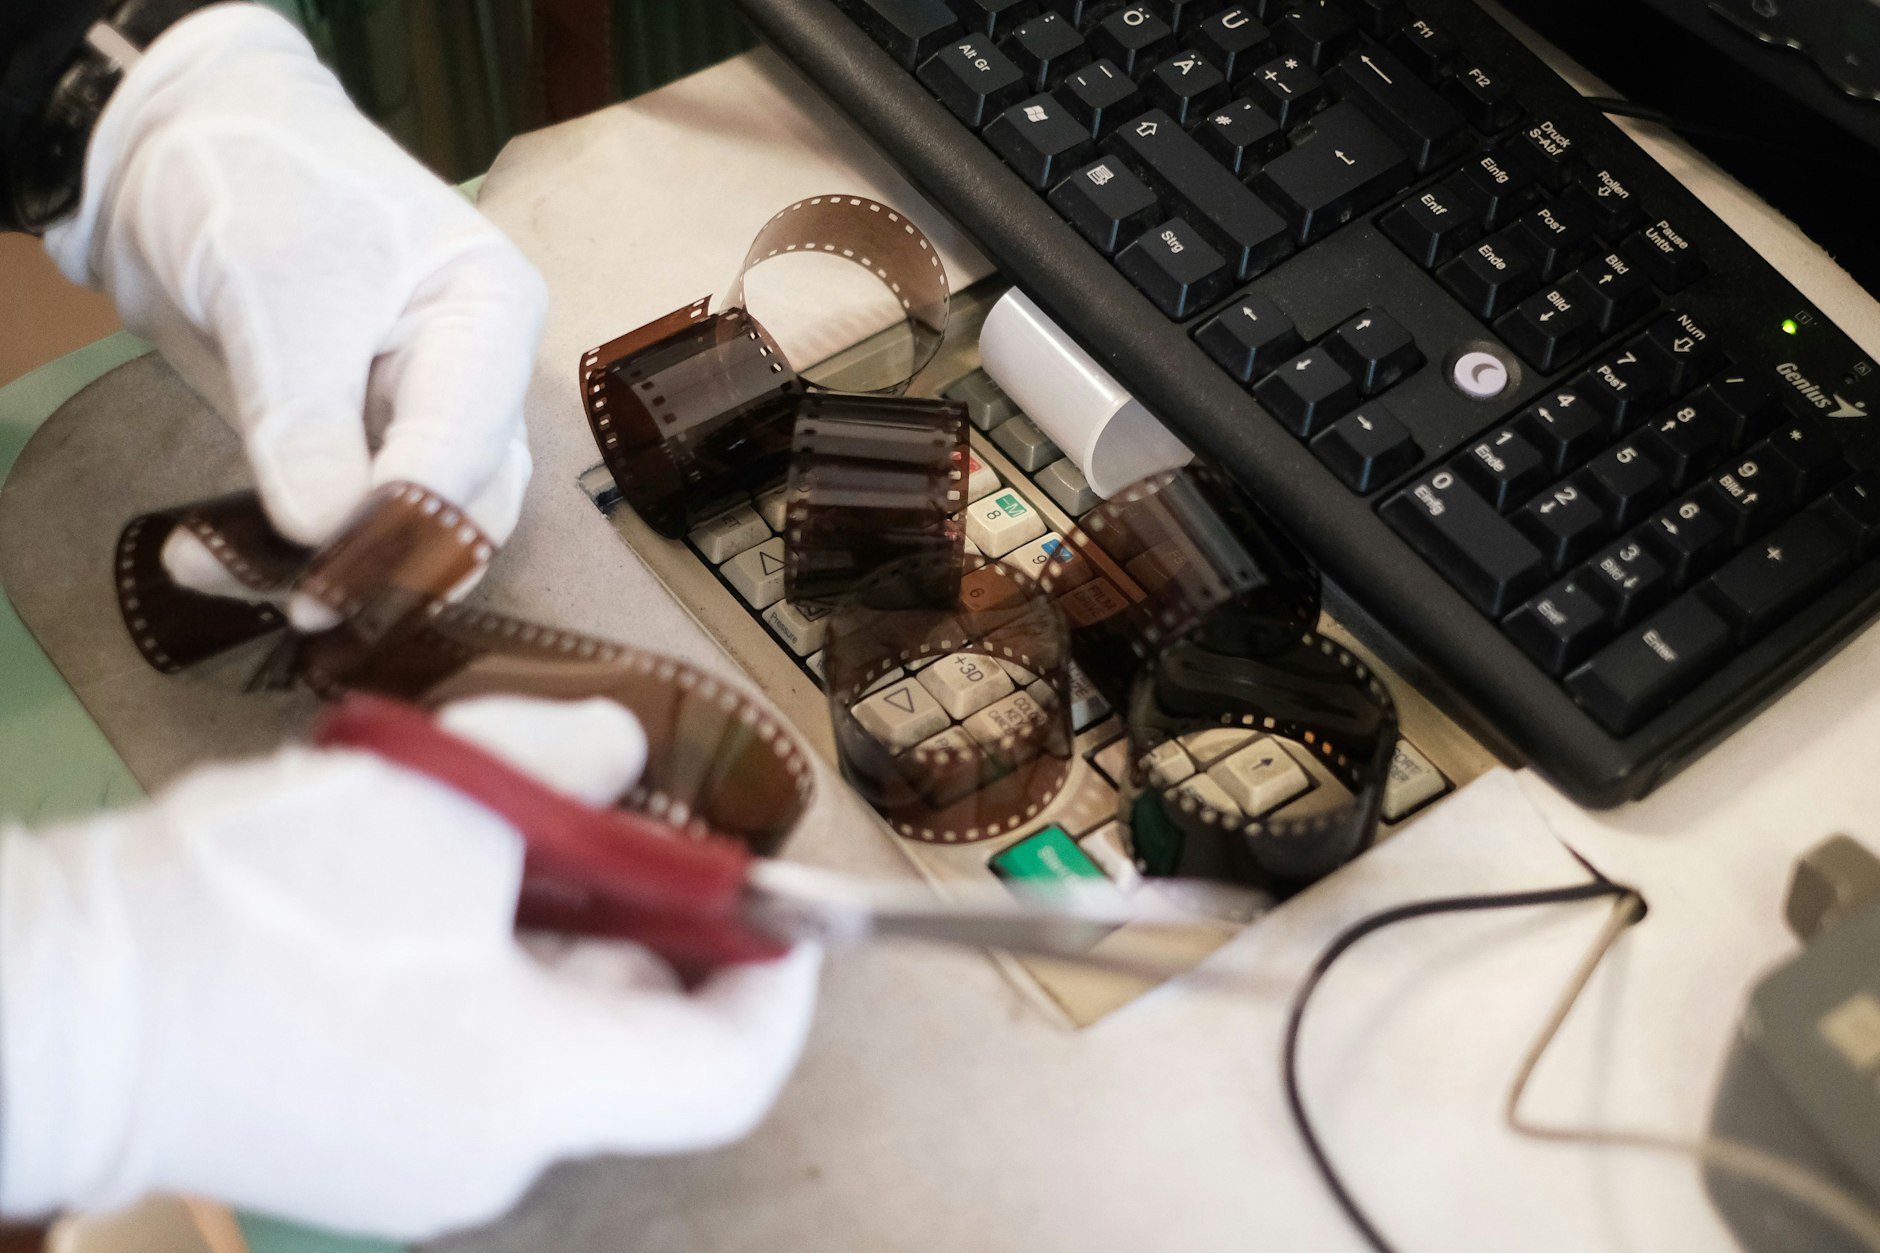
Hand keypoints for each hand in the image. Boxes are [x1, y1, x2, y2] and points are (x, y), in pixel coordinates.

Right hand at [0, 697, 820, 1239]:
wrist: (56, 1004)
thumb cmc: (258, 910)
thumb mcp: (437, 799)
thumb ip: (566, 762)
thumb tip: (622, 749)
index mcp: (538, 1091)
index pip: (726, 1070)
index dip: (778, 981)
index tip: (777, 899)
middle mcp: (489, 1157)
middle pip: (630, 1043)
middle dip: (644, 926)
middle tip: (612, 827)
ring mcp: (410, 1167)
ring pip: (543, 1042)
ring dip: (550, 936)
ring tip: (495, 837)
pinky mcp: (347, 1149)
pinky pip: (463, 1057)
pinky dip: (480, 974)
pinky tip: (419, 894)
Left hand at [45, 6, 545, 623]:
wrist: (173, 149)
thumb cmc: (258, 181)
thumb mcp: (280, 287)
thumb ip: (306, 415)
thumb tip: (322, 535)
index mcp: (491, 320)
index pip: (468, 449)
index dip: (405, 524)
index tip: (329, 583)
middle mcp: (474, 384)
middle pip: (463, 510)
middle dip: (381, 566)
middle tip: (293, 604)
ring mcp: (414, 421)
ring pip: (406, 533)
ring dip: (320, 570)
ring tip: (218, 573)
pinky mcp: (352, 448)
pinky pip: (338, 523)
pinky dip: (278, 552)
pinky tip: (208, 558)